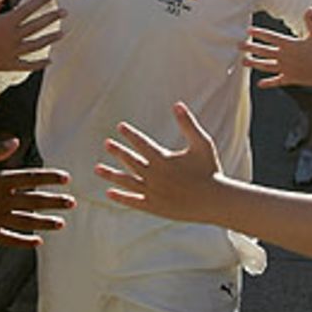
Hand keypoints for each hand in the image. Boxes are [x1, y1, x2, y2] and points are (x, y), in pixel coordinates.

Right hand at [0, 0, 65, 72]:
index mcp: (6, 22)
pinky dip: (40, 63)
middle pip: (38, 26)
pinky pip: (28, 64)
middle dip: (53, 17)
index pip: (30, 8)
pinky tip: (50, 61)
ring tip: (62, 33)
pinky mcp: (9, 65)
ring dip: (51, 38)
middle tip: (65, 12)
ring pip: (37, 45)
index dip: (43, 0)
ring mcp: (12, 52)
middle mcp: (13, 38)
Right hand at [0, 138, 73, 247]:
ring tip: (62, 223)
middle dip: (55, 201)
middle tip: (73, 202)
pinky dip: (24, 241)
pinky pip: (9, 238)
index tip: (66, 178)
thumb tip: (15, 142)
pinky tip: (37, 242)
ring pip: (26, 221)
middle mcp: (0, 201)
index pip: (31, 178)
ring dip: (45, 222)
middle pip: (33, 201)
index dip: (50, 177)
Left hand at [95, 102, 223, 222]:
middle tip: (106, 143)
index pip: (141, 143)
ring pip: (126, 181)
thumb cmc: (210, 169)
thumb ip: (188, 124)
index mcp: (163, 159)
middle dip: (118, 151)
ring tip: (96, 168)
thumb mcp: (201, 143)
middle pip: (131, 161)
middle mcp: (154, 175)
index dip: (130, 134)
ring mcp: (152, 192)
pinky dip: (120, 197)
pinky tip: (109, 193)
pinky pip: (132, 200)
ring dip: (111, 174)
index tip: (120, 127)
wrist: (215, 201)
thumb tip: (177, 104)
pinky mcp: (154, 207)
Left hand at [240, 8, 311, 89]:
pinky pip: (277, 81)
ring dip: (254, 64)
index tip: (248, 30)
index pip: (271, 37)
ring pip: (266, 66)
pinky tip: (259, 84)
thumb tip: (310, 8)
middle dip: (250, 47)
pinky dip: (268, 83)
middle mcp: (285, 57)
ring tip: (243, 62)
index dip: (259, 33)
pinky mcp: (291, 79)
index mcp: (290, 45)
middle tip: (237, 45)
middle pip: (264, 51)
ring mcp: (287, 69)